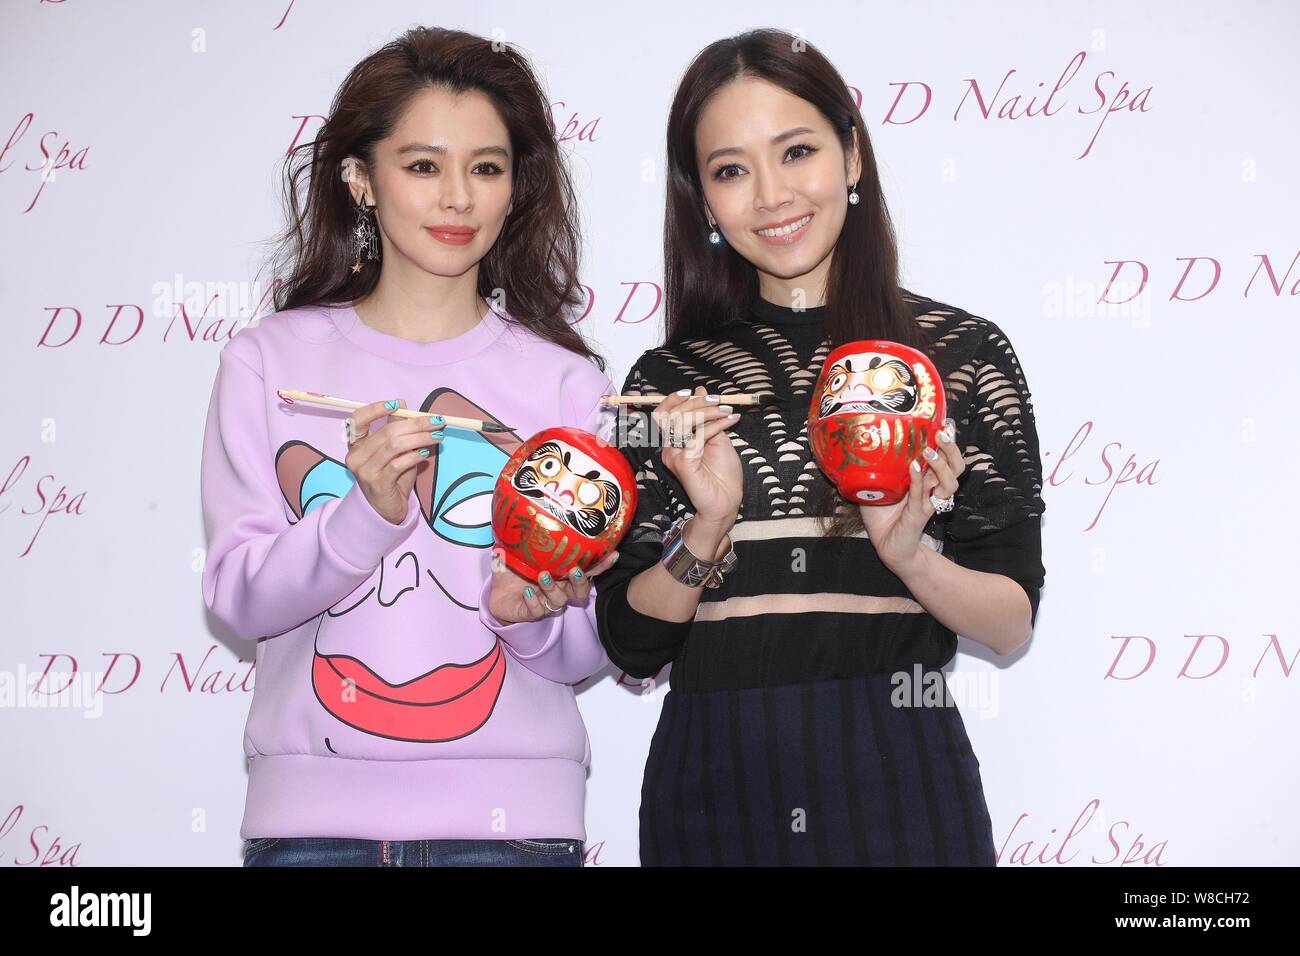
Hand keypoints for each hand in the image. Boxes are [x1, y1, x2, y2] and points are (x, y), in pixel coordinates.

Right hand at [344, 399, 445, 523]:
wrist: (386, 509)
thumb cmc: (391, 477)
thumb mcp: (394, 451)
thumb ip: (396, 429)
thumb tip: (403, 405)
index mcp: (356, 444)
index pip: (358, 419)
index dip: (376, 408)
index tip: (398, 404)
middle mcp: (356, 456)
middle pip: (387, 432)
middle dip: (416, 424)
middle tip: (437, 422)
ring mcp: (365, 470)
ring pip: (395, 446)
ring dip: (420, 438)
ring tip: (438, 436)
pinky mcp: (377, 483)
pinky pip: (399, 464)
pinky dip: (414, 456)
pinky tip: (426, 453)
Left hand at [485, 548, 621, 623]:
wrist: (495, 593)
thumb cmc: (514, 569)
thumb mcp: (520, 550)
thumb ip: (527, 536)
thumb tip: (525, 512)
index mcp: (562, 572)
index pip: (587, 569)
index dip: (601, 564)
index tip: (613, 553)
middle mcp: (559, 588)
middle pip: (580, 590)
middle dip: (581, 581)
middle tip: (574, 570)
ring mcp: (546, 602)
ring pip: (560, 600)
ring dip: (553, 588)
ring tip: (542, 575)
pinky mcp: (531, 613)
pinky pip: (538, 611)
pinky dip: (534, 602)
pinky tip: (528, 592)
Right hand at [653, 386, 742, 534]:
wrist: (728, 499)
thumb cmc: (722, 473)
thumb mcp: (717, 437)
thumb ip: (707, 416)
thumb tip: (700, 391)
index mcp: (674, 441)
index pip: (663, 414)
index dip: (674, 399)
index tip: (696, 392)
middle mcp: (670, 448)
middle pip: (671, 414)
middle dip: (696, 403)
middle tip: (718, 401)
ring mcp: (674, 456)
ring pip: (681, 422)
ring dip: (707, 412)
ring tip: (726, 411)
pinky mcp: (682, 463)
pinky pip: (696, 436)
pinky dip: (715, 426)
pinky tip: (729, 423)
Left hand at [859, 418, 961, 572]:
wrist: (886, 544)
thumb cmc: (884, 512)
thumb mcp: (880, 482)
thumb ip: (879, 464)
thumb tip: (860, 438)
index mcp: (927, 478)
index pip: (946, 456)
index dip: (949, 441)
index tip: (945, 422)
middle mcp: (933, 488)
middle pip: (956, 466)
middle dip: (952, 449)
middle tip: (942, 433)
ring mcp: (929, 502)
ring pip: (949, 482)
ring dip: (940, 464)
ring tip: (928, 450)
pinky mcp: (919, 515)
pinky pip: (922, 497)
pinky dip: (918, 481)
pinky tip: (913, 467)